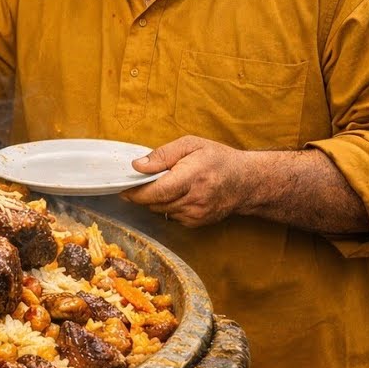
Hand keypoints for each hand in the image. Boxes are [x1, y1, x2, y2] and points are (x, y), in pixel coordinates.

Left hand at [120, 135, 250, 226]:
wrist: (247, 182)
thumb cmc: (218, 159)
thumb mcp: (191, 145)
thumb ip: (163, 154)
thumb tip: (138, 166)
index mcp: (193, 177)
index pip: (156, 191)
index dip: (135, 192)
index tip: (122, 188)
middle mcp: (195, 199)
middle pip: (154, 203)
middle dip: (141, 194)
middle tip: (137, 182)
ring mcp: (197, 214)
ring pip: (160, 210)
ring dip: (154, 200)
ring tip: (163, 184)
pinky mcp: (197, 223)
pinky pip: (170, 216)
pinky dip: (166, 206)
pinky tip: (175, 194)